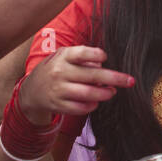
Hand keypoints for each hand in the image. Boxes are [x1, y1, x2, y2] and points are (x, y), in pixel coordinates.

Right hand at [17, 45, 133, 124]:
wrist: (31, 90)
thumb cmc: (55, 69)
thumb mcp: (64, 57)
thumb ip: (84, 58)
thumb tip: (103, 65)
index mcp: (63, 56)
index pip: (81, 53)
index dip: (96, 55)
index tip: (106, 58)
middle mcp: (60, 72)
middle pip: (92, 75)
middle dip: (115, 78)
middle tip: (130, 81)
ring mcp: (59, 90)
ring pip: (88, 94)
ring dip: (105, 94)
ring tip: (112, 92)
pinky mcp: (59, 105)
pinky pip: (80, 107)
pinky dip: (92, 105)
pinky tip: (96, 101)